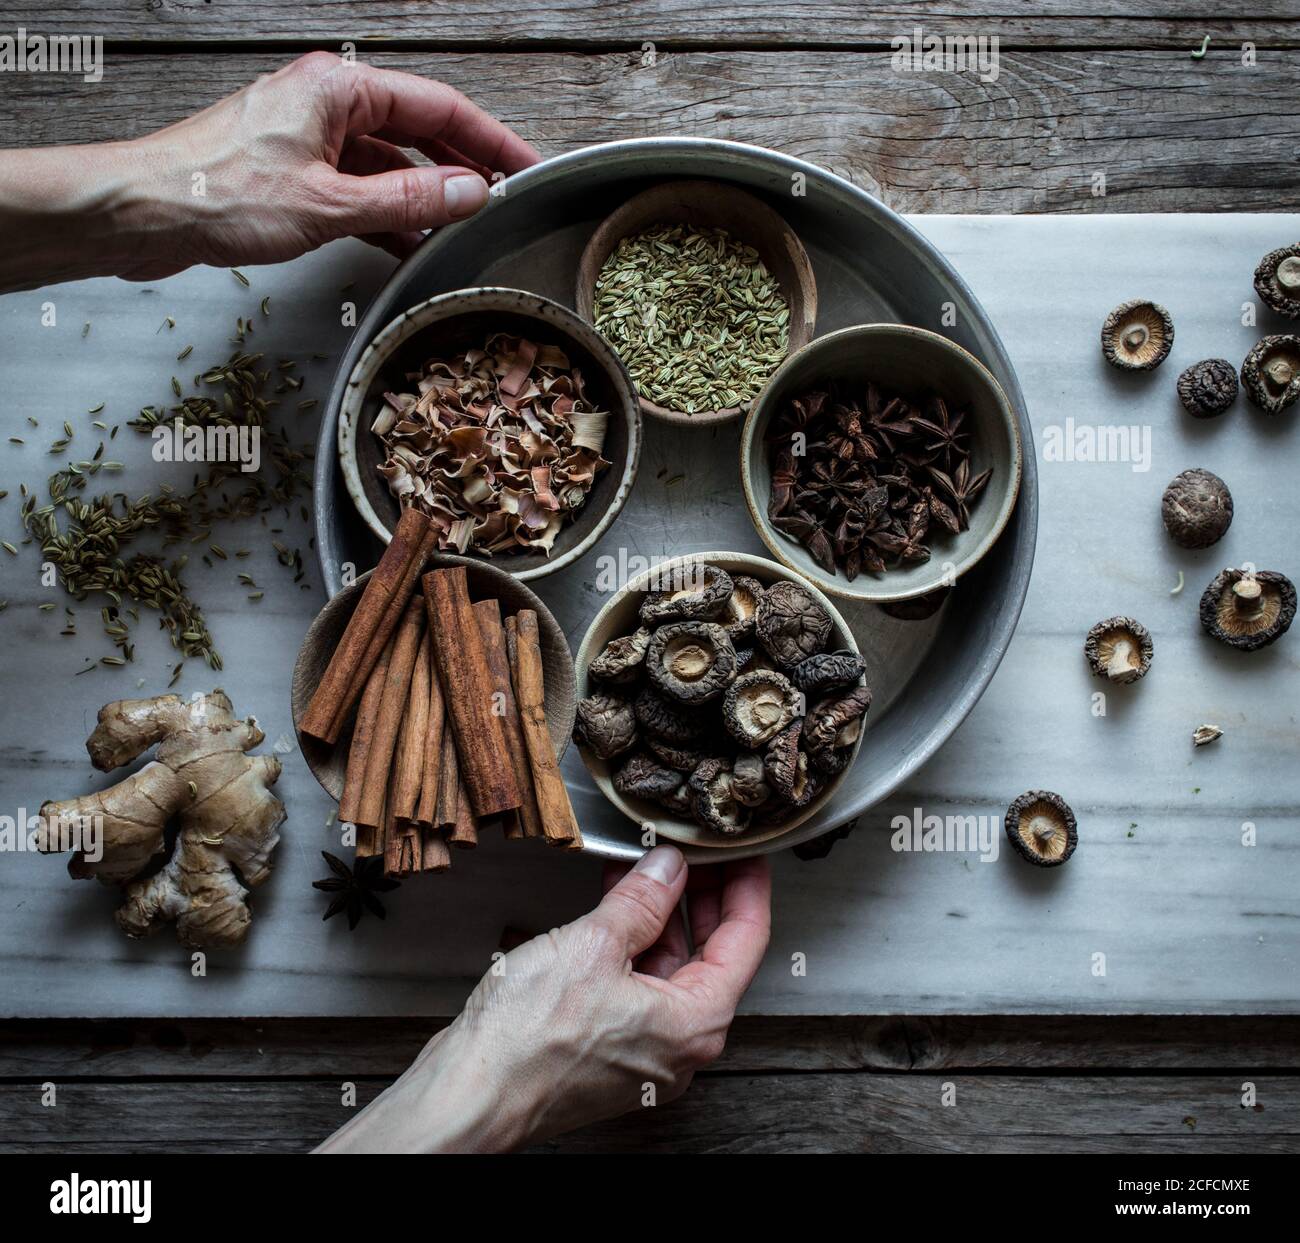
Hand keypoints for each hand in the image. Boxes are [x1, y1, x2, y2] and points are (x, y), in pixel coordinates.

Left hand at [0, 53, 538, 289]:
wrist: (143, 212)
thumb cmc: (217, 192)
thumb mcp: (331, 204)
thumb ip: (409, 199)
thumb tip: (471, 193)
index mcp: (339, 89)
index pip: (439, 108)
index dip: (489, 140)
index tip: (525, 167)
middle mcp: (327, 105)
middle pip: (417, 133)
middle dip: (461, 172)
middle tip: (501, 204)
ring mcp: (310, 139)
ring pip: (388, 167)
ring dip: (422, 202)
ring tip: (458, 235)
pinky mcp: (294, 174)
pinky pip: (359, 190)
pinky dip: (386, 217)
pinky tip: (408, 245)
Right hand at [318, 846, 771, 1152]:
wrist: (468, 1093)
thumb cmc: (527, 1039)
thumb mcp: (594, 944)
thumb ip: (643, 900)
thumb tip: (670, 868)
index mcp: (695, 1023)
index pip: (746, 940)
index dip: (747, 885)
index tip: (745, 851)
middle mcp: (678, 1045)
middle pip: (710, 954)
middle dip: (701, 896)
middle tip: (697, 849)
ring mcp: (642, 1050)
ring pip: (668, 968)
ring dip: (660, 915)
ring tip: (647, 866)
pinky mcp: (607, 1048)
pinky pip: (635, 985)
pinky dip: (630, 942)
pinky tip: (613, 905)